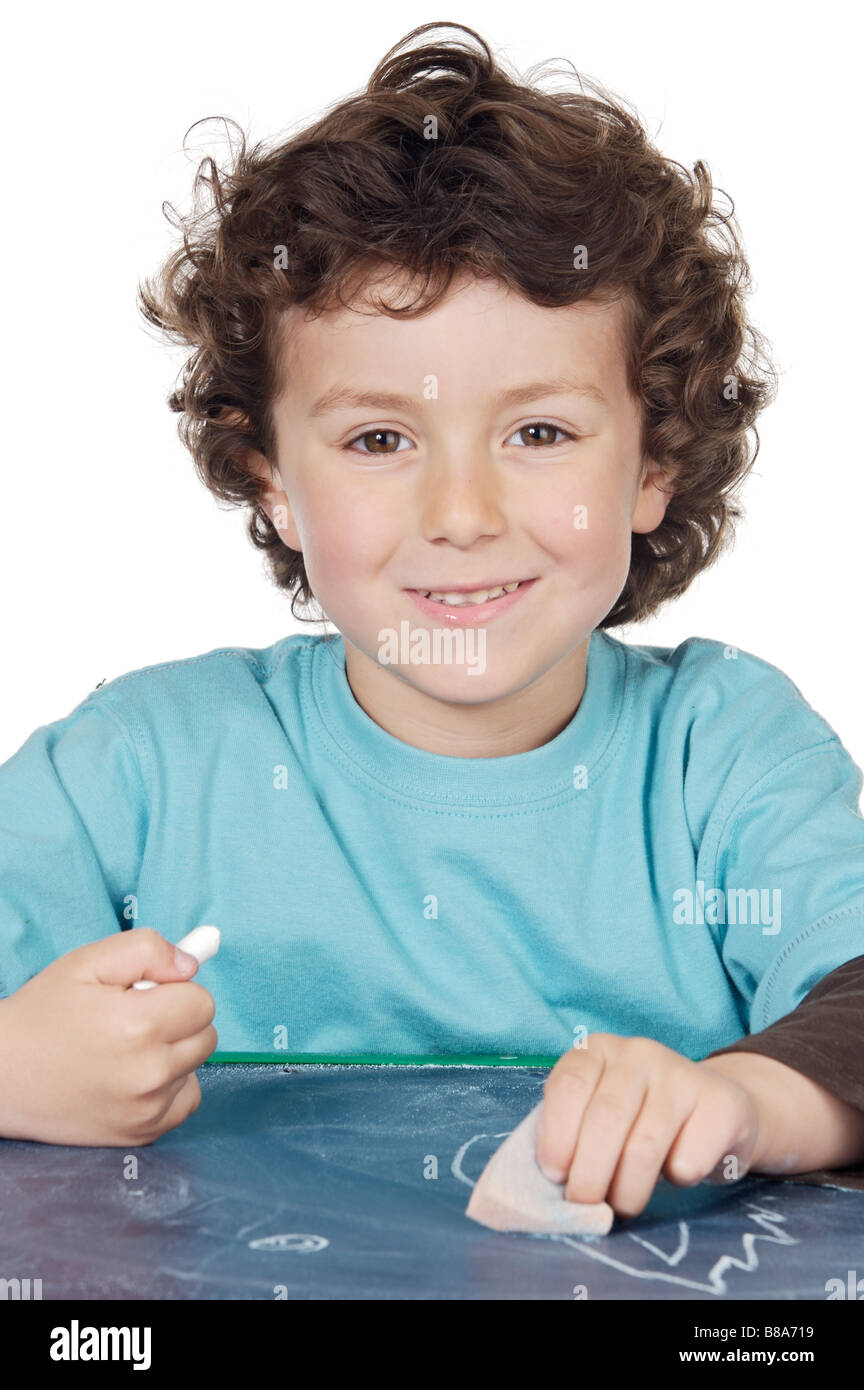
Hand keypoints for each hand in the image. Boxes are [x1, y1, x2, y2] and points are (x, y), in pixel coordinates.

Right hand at [0, 927, 217, 1145]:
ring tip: (126, 1048)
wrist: (2, 1077)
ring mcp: (147, 1109)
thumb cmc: (43, 1014)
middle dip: (179, 1020)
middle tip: (134, 1019)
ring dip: (174, 1052)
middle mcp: (149, 1073)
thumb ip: (147, 950)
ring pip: (196, 1065)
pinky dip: (170, 1086)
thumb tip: (191, 965)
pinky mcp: (142, 1133)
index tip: (146, 994)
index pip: (203, 1002)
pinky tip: (135, 1075)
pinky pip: (186, 1100)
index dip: (175, 991)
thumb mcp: (87, 962)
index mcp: (139, 1026)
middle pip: (206, 1034)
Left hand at [536, 1033, 760, 1217]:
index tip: (555, 1175)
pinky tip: (677, 1172)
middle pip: (605, 1119)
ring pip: (644, 1146)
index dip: (557, 1135)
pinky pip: (689, 1161)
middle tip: (587, 1206)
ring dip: (628, 1190)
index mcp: (597, 1050)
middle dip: (589, 1176)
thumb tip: (554, 1181)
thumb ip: (572, 1135)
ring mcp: (682, 1074)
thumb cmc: (639, 1120)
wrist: (716, 1111)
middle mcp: (638, 1053)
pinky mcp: (722, 1103)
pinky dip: (677, 1180)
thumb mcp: (597, 1114)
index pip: (569, 1085)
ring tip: (625, 1203)